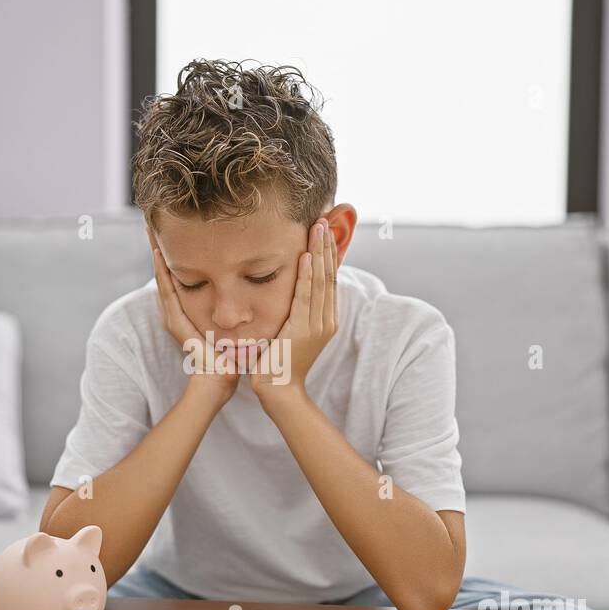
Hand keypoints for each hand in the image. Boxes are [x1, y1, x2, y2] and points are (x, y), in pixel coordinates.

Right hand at [150, 241, 241, 401]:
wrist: (222, 378)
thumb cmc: (230, 354)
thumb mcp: (230, 321)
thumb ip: (232, 303)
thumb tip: (247, 283)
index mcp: (188, 308)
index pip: (177, 273)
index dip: (172, 252)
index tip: (170, 228)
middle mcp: (177, 310)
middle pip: (164, 271)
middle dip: (157, 247)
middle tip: (152, 221)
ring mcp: (173, 316)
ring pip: (162, 278)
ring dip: (155, 254)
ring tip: (150, 231)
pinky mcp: (175, 323)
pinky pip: (167, 292)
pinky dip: (162, 274)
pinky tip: (159, 255)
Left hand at [250, 216, 337, 402]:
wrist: (279, 390)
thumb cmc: (279, 361)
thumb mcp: (290, 330)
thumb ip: (295, 311)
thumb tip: (292, 290)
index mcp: (326, 319)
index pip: (329, 278)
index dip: (328, 253)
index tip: (324, 230)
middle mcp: (327, 320)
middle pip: (330, 275)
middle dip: (327, 246)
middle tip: (324, 219)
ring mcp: (318, 325)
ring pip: (321, 282)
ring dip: (320, 253)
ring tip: (318, 228)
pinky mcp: (304, 330)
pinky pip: (307, 297)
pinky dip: (308, 276)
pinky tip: (307, 256)